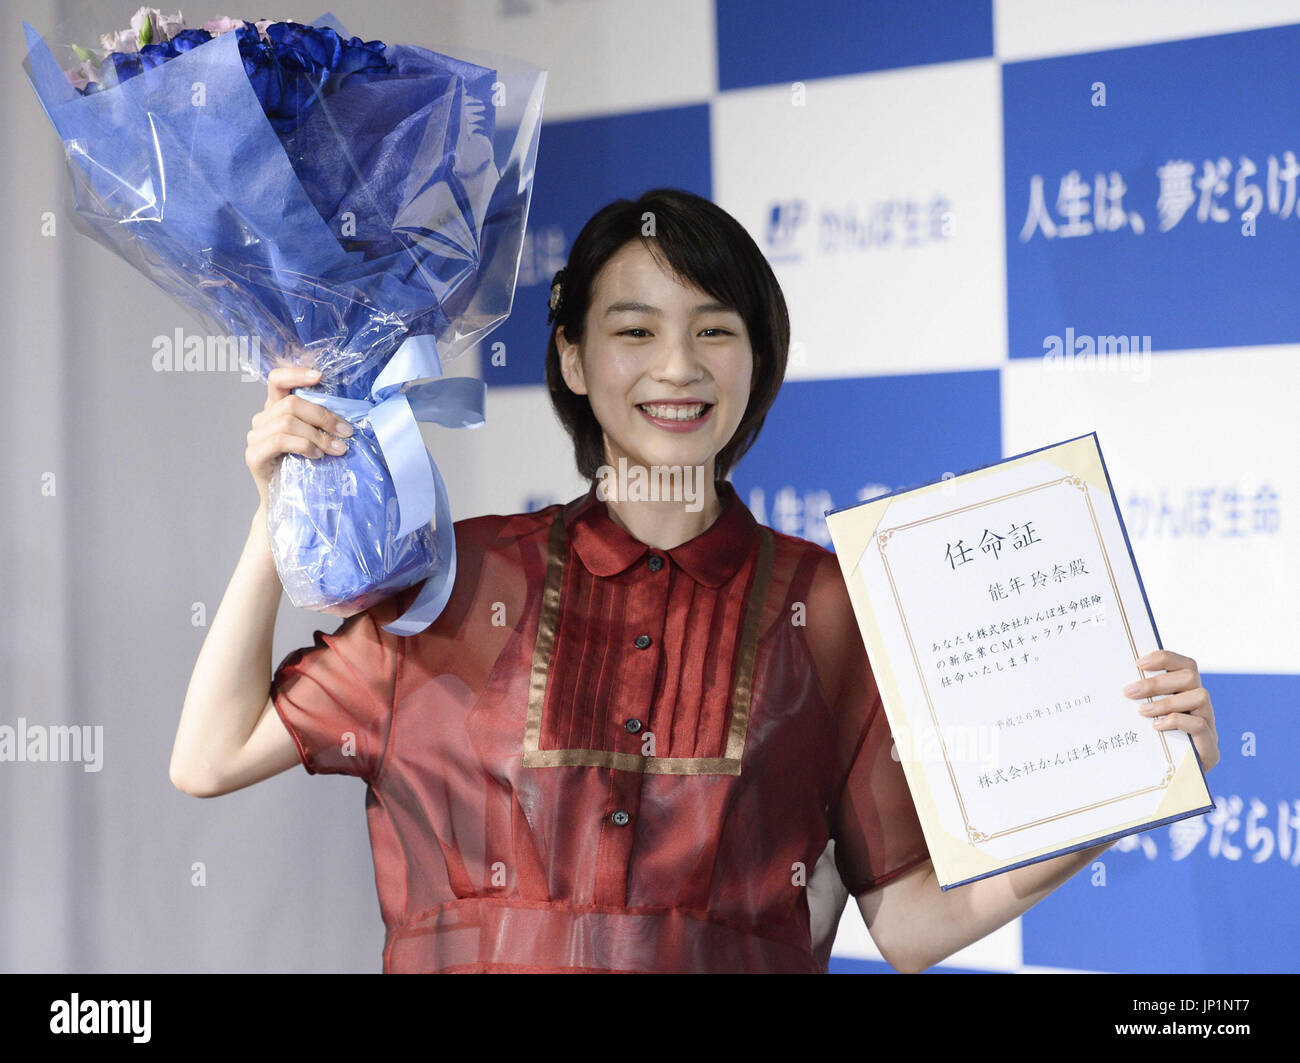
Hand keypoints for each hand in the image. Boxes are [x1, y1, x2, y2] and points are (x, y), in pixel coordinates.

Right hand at [245, 366, 352, 506]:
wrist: (292, 505)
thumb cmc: (308, 468)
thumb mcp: (318, 440)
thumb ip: (322, 423)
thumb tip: (351, 414)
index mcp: (276, 408)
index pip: (277, 380)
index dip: (296, 374)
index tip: (320, 376)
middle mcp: (262, 419)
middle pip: (291, 403)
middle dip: (323, 416)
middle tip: (346, 432)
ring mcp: (255, 437)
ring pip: (287, 422)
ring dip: (318, 435)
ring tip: (337, 449)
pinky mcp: (253, 456)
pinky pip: (279, 441)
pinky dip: (303, 446)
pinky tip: (317, 457)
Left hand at [1122, 649, 1218, 771]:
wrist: (1175, 781)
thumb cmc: (1156, 745)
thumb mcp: (1147, 718)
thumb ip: (1141, 701)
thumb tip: (1119, 686)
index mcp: (1187, 694)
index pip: (1186, 665)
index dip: (1165, 658)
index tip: (1139, 663)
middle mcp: (1202, 706)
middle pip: (1190, 676)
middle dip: (1157, 682)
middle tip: (1129, 691)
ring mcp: (1209, 724)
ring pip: (1200, 696)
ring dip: (1167, 701)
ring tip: (1142, 712)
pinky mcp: (1210, 746)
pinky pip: (1199, 724)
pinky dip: (1176, 721)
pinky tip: (1156, 726)